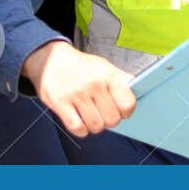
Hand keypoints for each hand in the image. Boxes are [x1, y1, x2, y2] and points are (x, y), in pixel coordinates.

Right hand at [21, 41, 136, 136]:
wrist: (49, 60)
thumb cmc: (80, 66)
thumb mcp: (104, 66)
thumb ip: (121, 79)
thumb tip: (139, 87)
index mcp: (107, 74)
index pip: (128, 104)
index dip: (126, 111)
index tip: (120, 110)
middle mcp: (93, 84)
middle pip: (112, 119)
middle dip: (109, 120)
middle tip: (103, 113)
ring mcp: (76, 94)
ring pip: (96, 126)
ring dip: (94, 125)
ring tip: (90, 116)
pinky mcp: (59, 103)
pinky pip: (77, 128)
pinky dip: (81, 129)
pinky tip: (79, 120)